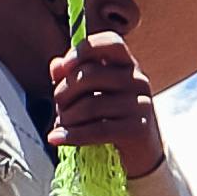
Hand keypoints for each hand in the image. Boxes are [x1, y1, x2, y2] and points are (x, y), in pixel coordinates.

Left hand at [49, 26, 163, 187]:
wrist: (140, 153)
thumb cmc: (112, 118)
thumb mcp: (92, 94)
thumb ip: (72, 76)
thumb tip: (56, 66)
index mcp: (127, 64)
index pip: (111, 42)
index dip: (85, 49)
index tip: (65, 65)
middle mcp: (138, 80)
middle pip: (91, 74)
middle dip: (64, 91)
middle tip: (57, 104)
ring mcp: (140, 104)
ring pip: (91, 105)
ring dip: (66, 117)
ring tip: (59, 125)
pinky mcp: (138, 128)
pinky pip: (98, 130)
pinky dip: (72, 135)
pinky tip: (56, 139)